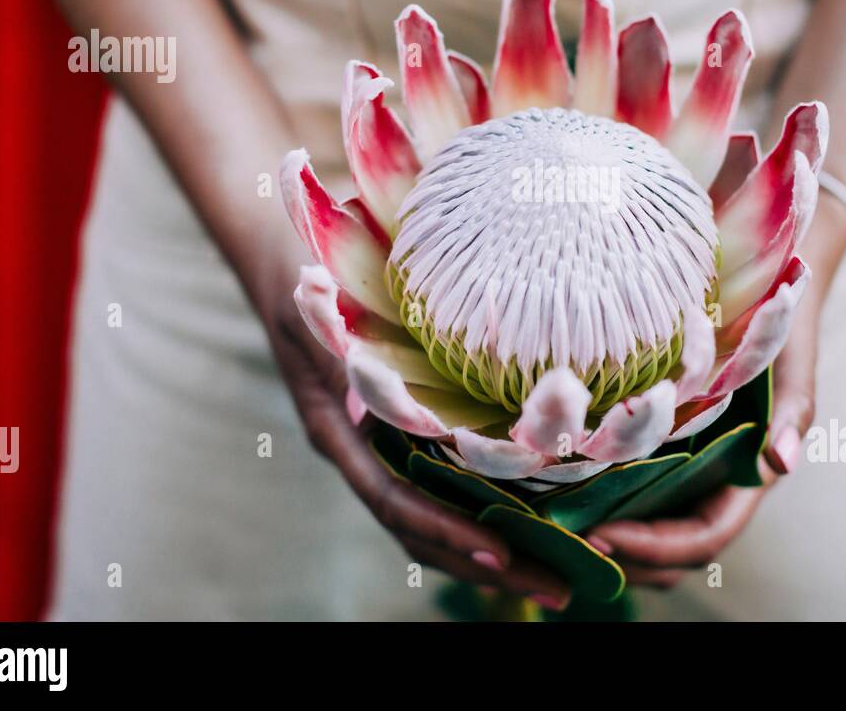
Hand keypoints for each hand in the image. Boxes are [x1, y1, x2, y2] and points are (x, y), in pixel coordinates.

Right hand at [248, 234, 573, 610]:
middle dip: (488, 566)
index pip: (394, 500)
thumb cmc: (302, 269)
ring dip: (496, 552)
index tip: (501, 554)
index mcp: (339, 429)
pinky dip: (488, 511)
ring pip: (437, 519)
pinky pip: (446, 485)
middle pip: (423, 530)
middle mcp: (362, 450)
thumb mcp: (316, 304)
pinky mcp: (406, 429)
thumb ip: (342, 349)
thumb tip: (374, 389)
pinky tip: (540, 520)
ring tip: (561, 575)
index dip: (446, 532)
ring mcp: (383, 444)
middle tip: (559, 590)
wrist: (284, 255)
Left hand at [585, 194, 845, 588]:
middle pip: (668, 548)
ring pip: (645, 524)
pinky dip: (595, 494)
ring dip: (602, 534)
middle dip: (621, 556)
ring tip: (547, 521)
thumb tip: (782, 460)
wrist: (770, 285)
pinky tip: (549, 481)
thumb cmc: (782, 326)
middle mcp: (711, 478)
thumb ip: (794, 411)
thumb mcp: (793, 363)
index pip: (703, 535)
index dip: (656, 545)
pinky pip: (627, 484)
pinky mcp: (659, 440)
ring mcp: (684, 463)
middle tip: (560, 539)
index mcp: (746, 474)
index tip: (601, 533)